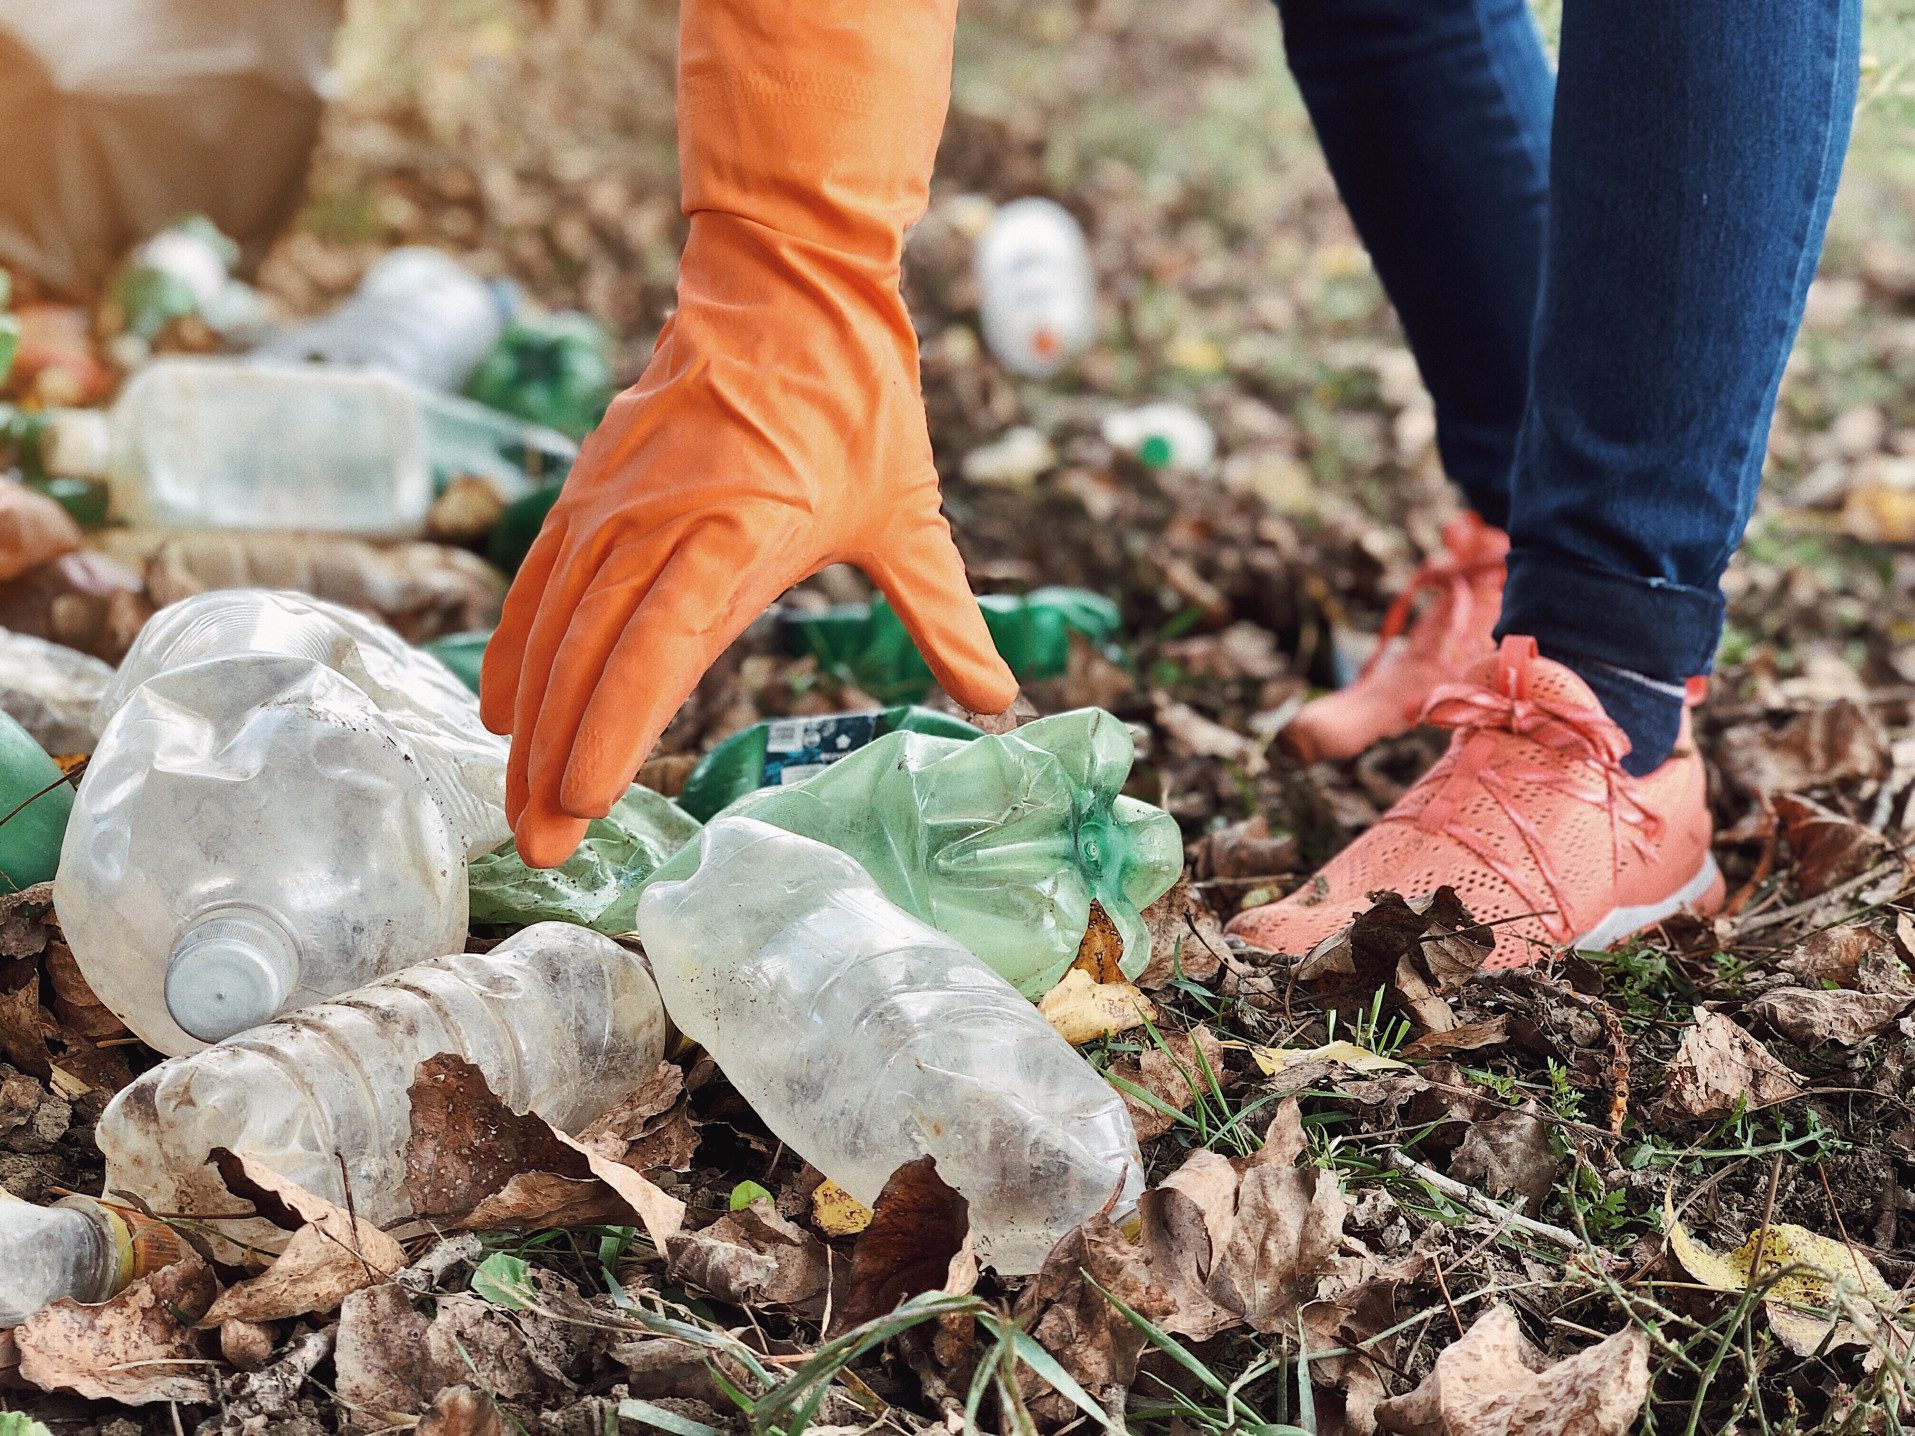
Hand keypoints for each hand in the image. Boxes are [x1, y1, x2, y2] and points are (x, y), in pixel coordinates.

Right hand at [480, 212, 1016, 866]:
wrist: (788, 283)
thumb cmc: (858, 402)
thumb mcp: (909, 513)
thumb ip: (943, 616)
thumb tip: (999, 703)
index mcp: (734, 535)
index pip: (656, 653)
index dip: (613, 730)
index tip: (586, 804)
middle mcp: (656, 524)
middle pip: (588, 659)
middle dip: (556, 761)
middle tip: (541, 849)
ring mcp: (613, 504)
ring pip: (552, 630)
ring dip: (529, 723)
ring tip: (520, 803)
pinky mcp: (590, 488)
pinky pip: (538, 582)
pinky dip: (515, 647)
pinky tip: (500, 706)